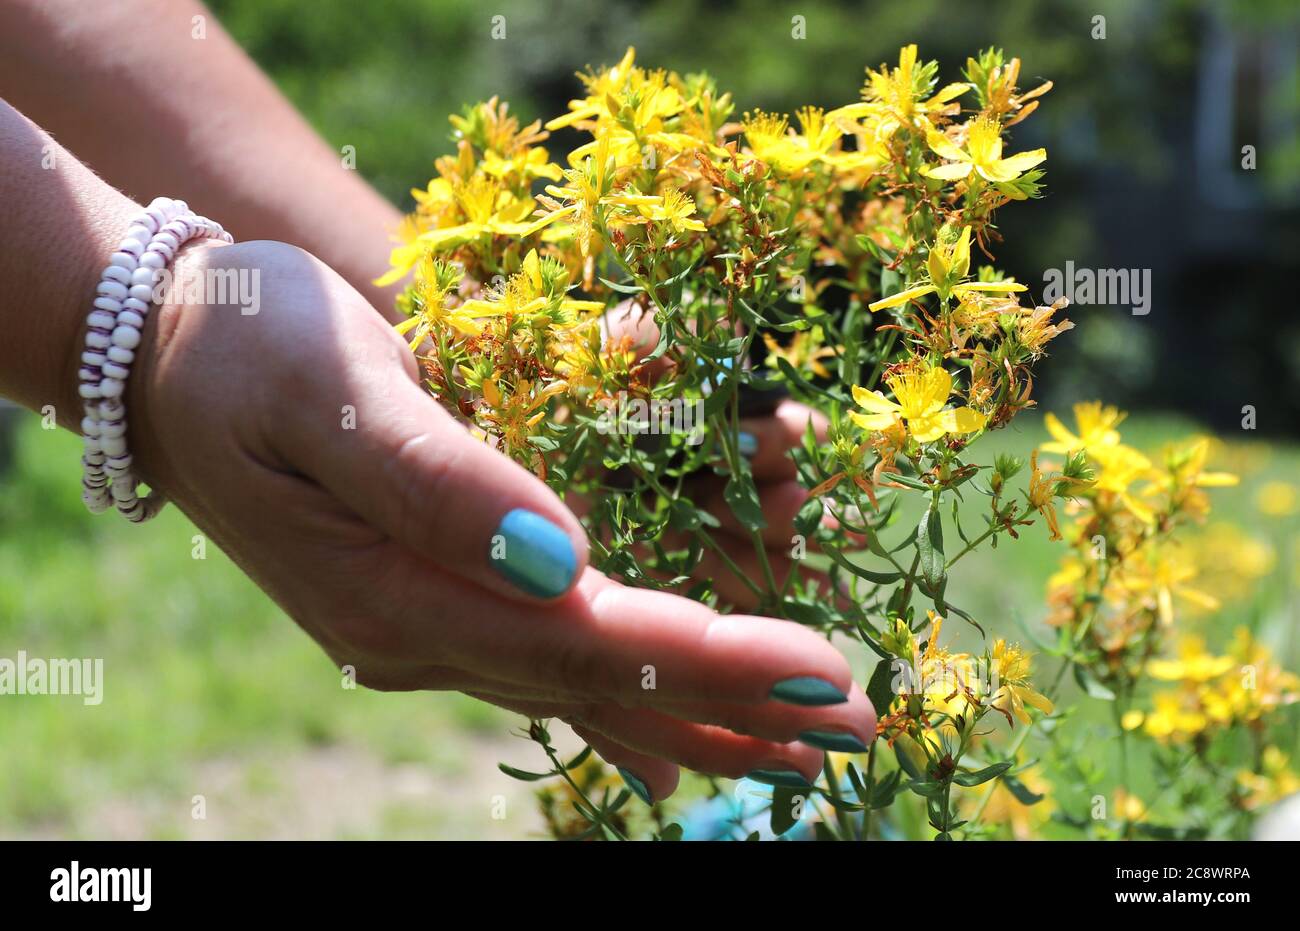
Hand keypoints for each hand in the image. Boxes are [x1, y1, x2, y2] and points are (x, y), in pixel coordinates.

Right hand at [129, 240, 876, 801]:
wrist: (168, 360)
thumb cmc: (249, 344)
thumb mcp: (329, 384)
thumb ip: (438, 478)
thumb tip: (560, 559)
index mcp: (400, 585)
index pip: (588, 636)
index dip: (712, 655)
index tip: (819, 670)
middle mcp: (420, 630)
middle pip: (603, 684)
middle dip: (737, 708)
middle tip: (853, 730)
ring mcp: (426, 626)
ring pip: (584, 691)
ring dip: (698, 719)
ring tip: (798, 750)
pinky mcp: (432, 601)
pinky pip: (547, 671)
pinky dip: (626, 704)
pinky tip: (677, 748)